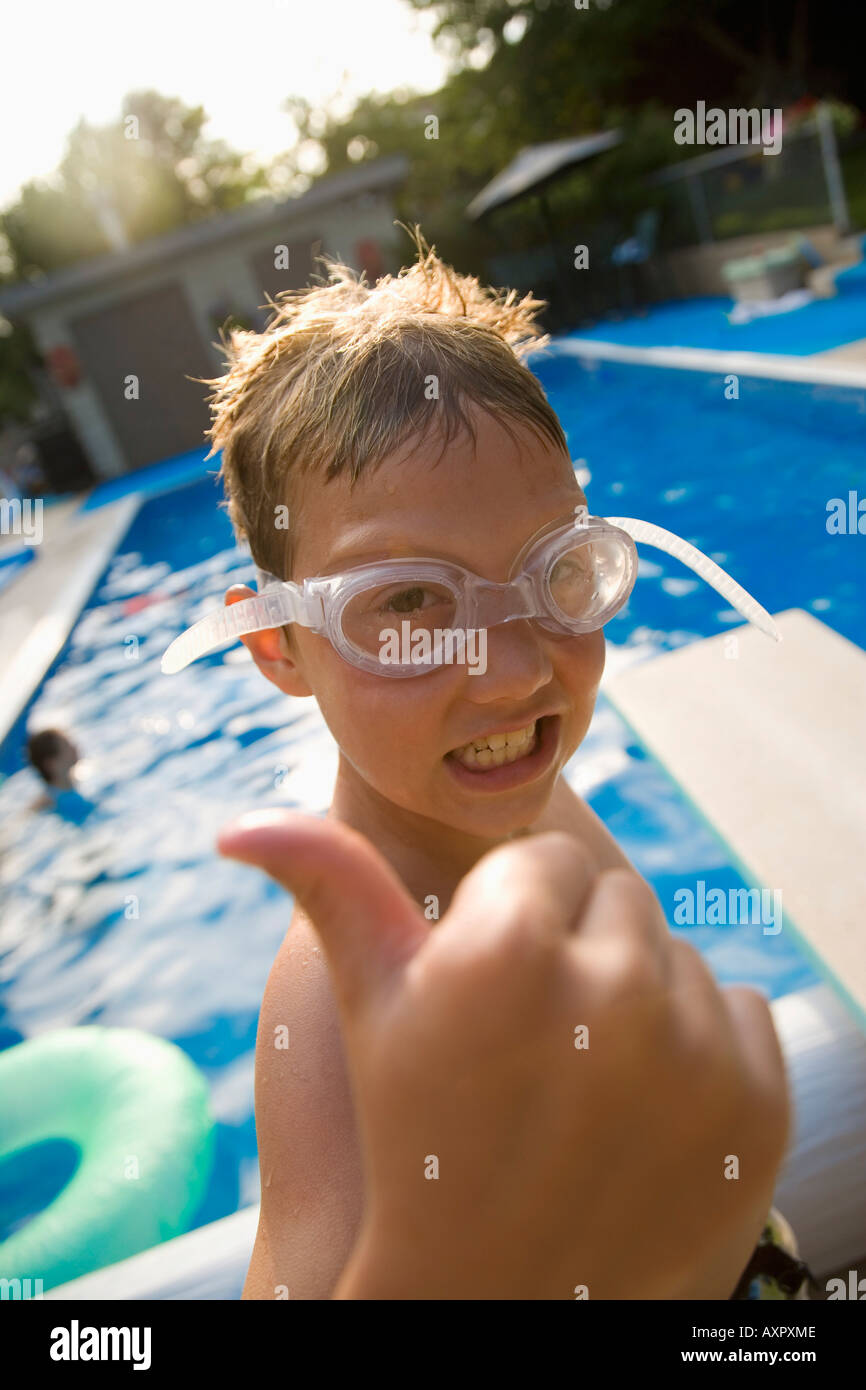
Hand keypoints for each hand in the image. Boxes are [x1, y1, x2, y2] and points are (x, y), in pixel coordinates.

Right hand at [218, 811, 789, 1299]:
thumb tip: (236, 825)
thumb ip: (329, 891)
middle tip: (536, 1038)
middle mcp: (613, 991)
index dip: (514, 918)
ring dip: (643, 998)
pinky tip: (643, 1106)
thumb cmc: (414, 1137)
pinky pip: (741, 1010)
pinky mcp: (757, 1105)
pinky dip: (706, 1047)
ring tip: (583, 1078)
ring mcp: (696, 1054)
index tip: (492, 989)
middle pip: (620, 901)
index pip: (546, 862)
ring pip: (678, 957)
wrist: (498, 1298)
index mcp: (506, 949)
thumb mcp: (370, 1009)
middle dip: (581, 950)